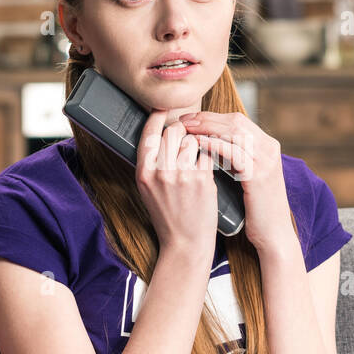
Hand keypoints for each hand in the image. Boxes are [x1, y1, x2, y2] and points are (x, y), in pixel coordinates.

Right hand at [136, 109, 217, 255]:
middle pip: (174, 131)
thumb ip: (151, 163)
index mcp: (143, 172)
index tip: (165, 109)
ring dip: (198, 144)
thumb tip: (158, 132)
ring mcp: (182, 174)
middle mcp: (160, 171)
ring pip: (193, 140)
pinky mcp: (202, 179)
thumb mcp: (148, 189)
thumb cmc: (168, 215)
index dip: (158, 117)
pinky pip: (208, 154)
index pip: (149, 133)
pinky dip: (209, 157)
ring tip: (196, 160)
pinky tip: (206, 169)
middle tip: (188, 139)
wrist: (185, 243)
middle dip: (183, 131)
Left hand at [179, 111, 294, 250]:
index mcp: (267, 146)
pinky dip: (213, 145)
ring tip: (186, 128)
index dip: (211, 117)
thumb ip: (236, 159)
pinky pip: (233, 152)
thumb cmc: (256, 209)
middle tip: (183, 120)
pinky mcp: (258, 175)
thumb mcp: (248, 177)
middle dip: (206, 118)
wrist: (274, 234)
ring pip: (233, 132)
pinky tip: (196, 144)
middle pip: (234, 121)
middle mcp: (269, 148)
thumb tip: (209, 146)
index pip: (236, 120)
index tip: (189, 120)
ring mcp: (266, 161)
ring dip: (206, 128)